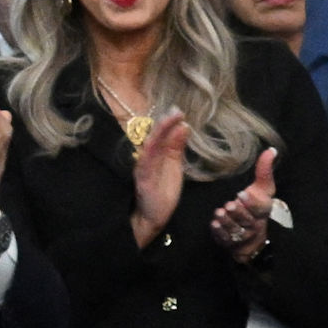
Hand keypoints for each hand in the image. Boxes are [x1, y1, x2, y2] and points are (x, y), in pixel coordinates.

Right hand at [129, 108, 194, 247]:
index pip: (163, 136)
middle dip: (164, 124)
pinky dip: (149, 154)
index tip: (180, 111)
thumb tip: (183, 126)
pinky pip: (145, 165)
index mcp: (157, 155)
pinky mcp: (143, 181)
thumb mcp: (174, 165)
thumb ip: (176, 147)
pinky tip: (153, 143)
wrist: (153, 216)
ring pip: (149, 148)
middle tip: (176, 111)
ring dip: (158, 134)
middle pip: (155, 138)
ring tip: (168, 121)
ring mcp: (144, 170)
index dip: (169, 123)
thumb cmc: (163, 190)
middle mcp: (148, 159)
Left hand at [214, 148, 282, 261]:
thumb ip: (264, 170)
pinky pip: (225, 238)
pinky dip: (220, 231)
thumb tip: (270, 150)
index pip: (260, 207)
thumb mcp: (263, 188)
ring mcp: (242, 234)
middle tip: (230, 205)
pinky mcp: (229, 241)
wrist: (252, 234)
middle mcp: (254, 224)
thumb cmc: (256, 205)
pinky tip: (214, 224)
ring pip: (235, 229)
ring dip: (227, 221)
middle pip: (247, 219)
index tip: (242, 194)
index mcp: (263, 210)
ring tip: (220, 213)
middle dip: (238, 212)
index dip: (251, 202)